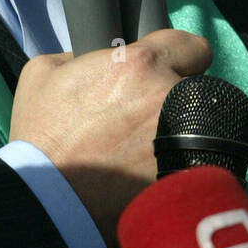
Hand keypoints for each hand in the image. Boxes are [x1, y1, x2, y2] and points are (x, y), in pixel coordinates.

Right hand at [10, 29, 211, 247]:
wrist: (50, 203)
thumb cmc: (42, 139)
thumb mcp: (41, 75)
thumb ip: (76, 55)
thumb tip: (92, 58)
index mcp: (138, 63)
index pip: (193, 45)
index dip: (182, 57)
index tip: (172, 70)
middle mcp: (168, 94)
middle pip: (202, 87)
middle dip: (180, 95)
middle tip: (153, 115)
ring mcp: (185, 136)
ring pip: (206, 125)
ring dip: (187, 130)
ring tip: (155, 149)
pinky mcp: (189, 174)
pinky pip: (204, 160)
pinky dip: (188, 164)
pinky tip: (160, 173)